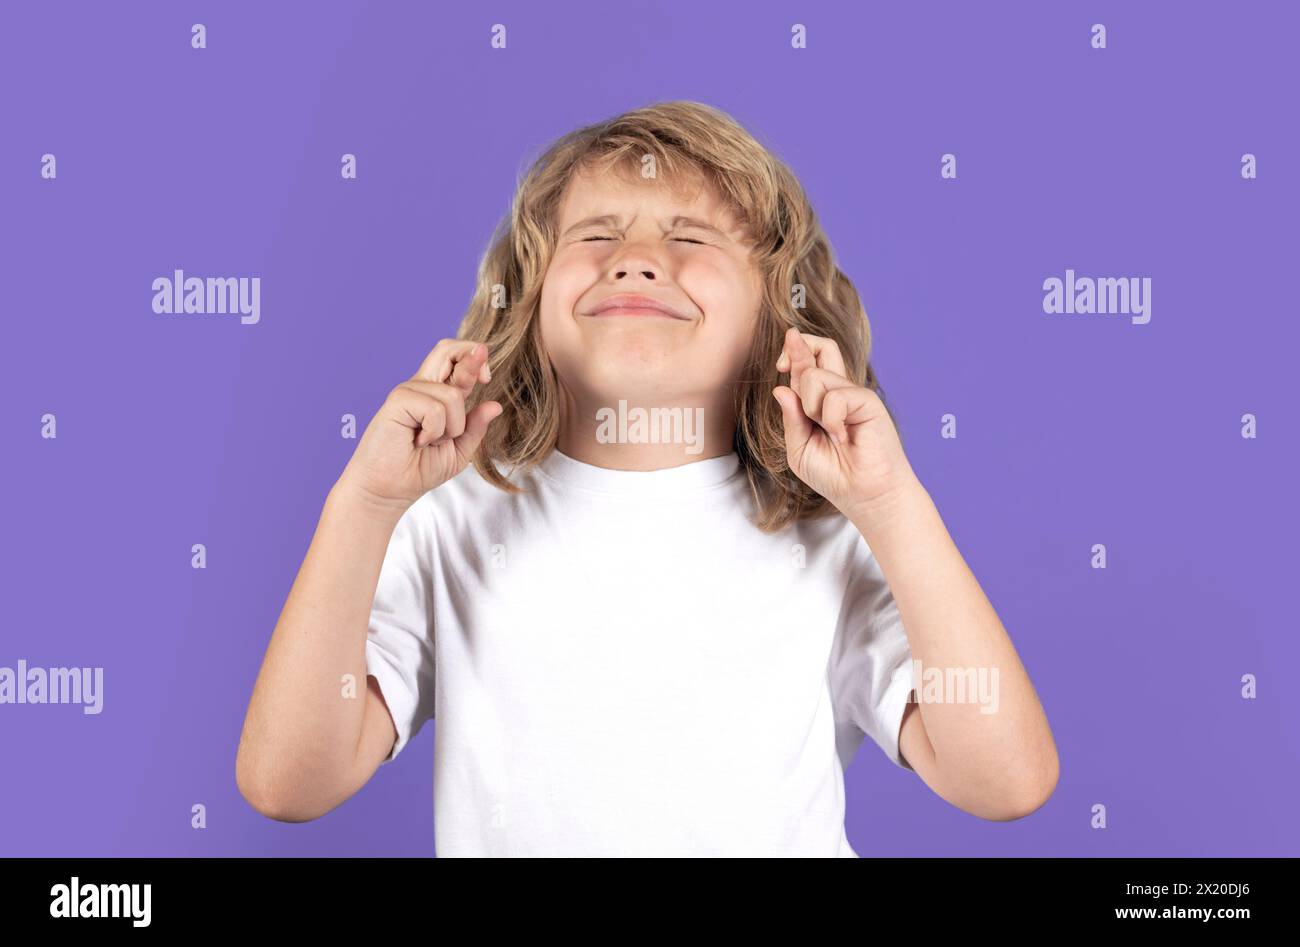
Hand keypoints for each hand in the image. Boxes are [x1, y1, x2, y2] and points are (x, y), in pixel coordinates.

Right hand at [335, 340, 501, 515]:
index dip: (475, 359)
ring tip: (429, 442)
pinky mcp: (397, 401)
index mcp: (437, 394)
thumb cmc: (418, 469)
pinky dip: (435, 431)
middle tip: (485, 378)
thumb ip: (475, 427)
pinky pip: (435, 409)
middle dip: (472, 358)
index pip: (455, 359)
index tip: (487, 378)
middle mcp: (422, 387)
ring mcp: (408, 391)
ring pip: (452, 395)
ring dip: (452, 427)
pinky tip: (418, 442)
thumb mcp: (458, 450)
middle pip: (447, 349)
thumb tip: (496, 405)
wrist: (388, 490)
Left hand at [771, 327, 918, 522]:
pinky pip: (836, 396)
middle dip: (798, 349)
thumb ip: (790, 419)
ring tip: (826, 431)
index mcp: (820, 401)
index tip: (780, 364)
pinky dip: (831, 418)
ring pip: (816, 375)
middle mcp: (838, 393)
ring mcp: (853, 395)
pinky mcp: (867, 401)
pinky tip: (842, 437)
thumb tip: (780, 388)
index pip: (807, 365)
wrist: (864, 495)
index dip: (793, 354)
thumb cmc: (834, 475)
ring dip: (809, 405)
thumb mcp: (799, 448)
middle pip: (822, 347)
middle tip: (782, 364)